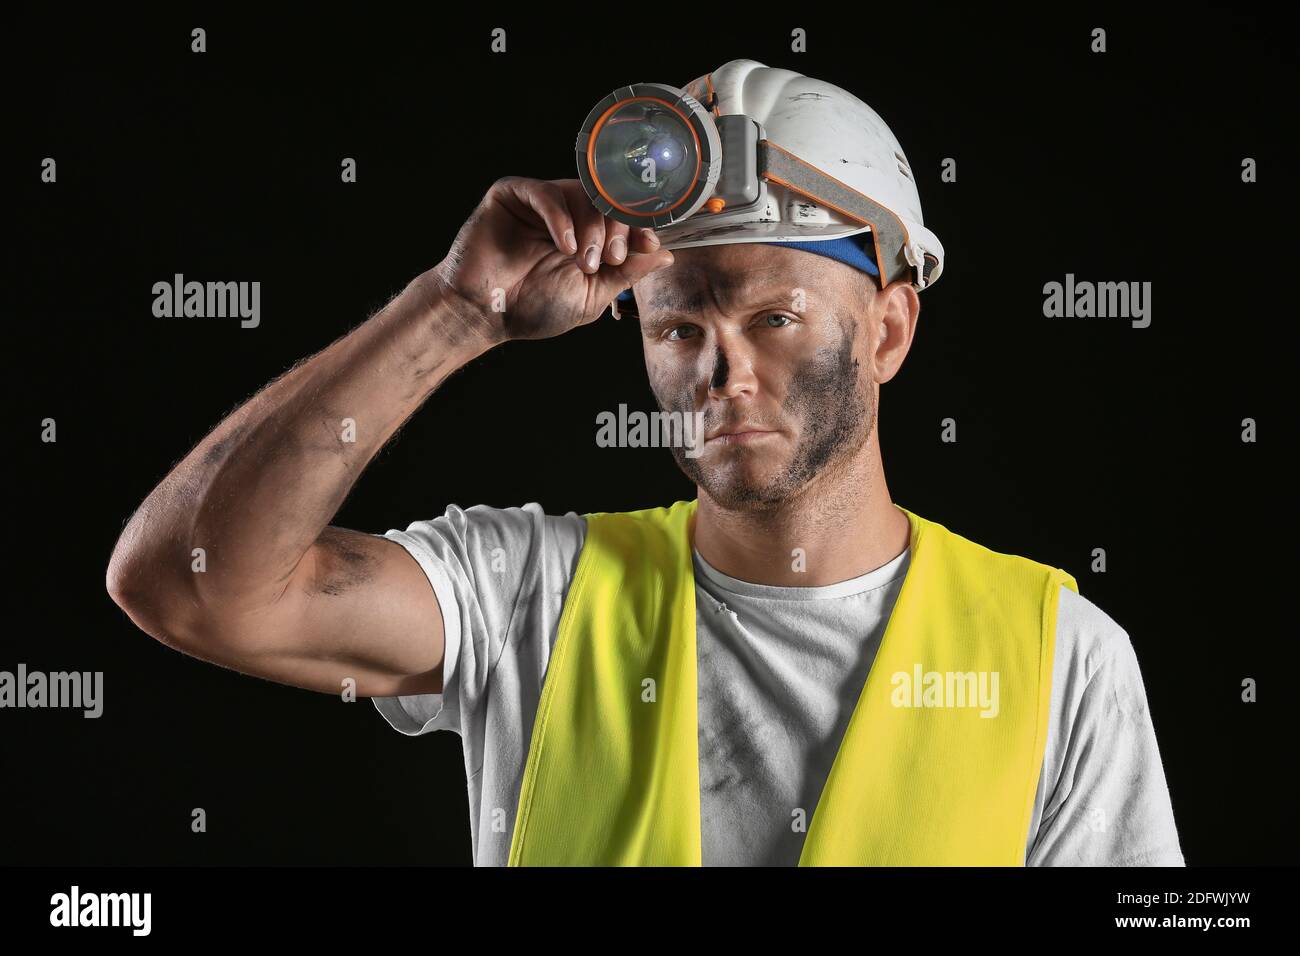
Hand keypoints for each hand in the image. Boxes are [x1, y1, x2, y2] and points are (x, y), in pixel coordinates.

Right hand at [427, 176, 672, 343]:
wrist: (485, 314)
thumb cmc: (533, 308)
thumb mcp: (592, 295)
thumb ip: (627, 273)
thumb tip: (666, 256)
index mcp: (589, 236)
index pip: (623, 218)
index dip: (640, 227)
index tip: (648, 244)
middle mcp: (568, 214)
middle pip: (608, 200)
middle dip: (616, 229)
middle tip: (608, 258)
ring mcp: (541, 203)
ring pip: (582, 193)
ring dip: (591, 227)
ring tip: (581, 260)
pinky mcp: (513, 195)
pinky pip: (546, 193)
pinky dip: (562, 218)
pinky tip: (565, 245)